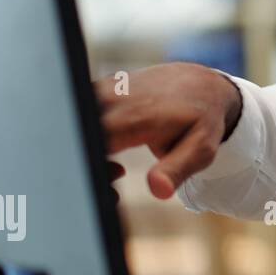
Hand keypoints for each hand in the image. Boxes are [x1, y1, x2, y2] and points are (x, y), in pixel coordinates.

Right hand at [92, 62, 242, 200]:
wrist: (201, 84)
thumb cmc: (202, 120)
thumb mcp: (201, 149)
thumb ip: (176, 170)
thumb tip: (157, 191)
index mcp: (136, 116)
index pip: (92, 147)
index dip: (95, 171)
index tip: (114, 178)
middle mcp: (114, 99)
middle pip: (77, 137)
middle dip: (87, 163)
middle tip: (118, 174)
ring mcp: (103, 90)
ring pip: (74, 125)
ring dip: (85, 149)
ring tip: (116, 165)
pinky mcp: (99, 88)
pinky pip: (78, 114)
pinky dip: (87, 134)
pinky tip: (111, 148)